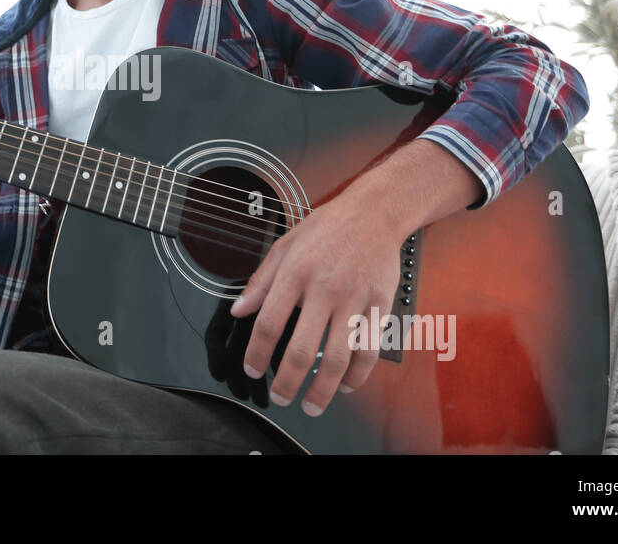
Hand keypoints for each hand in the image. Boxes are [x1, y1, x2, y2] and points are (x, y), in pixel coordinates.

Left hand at [229, 193, 402, 416]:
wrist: (374, 212)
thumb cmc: (327, 228)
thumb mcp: (284, 245)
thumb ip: (261, 281)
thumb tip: (238, 310)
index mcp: (295, 273)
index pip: (268, 323)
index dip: (256, 353)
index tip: (252, 369)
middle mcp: (324, 288)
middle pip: (302, 349)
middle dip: (288, 383)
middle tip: (281, 398)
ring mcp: (355, 299)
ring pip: (338, 357)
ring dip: (323, 390)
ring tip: (311, 405)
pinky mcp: (380, 305)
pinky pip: (369, 348)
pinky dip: (358, 374)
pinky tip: (347, 385)